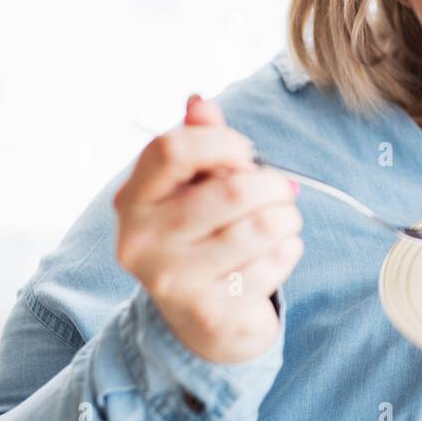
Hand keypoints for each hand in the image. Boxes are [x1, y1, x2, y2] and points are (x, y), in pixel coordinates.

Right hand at [113, 94, 303, 363]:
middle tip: (281, 191)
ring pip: (261, 228)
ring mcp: (174, 281)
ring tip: (282, 220)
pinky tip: (276, 252)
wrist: (200, 318)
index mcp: (133, 200)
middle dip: (273, 184)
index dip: (223, 141)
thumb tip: (199, 102)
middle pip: (233, 190)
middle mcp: (142, 242)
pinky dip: (288, 249)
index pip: (173, 149)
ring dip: (287, 218)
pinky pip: (273, 263)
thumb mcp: (191, 186)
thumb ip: (197, 142)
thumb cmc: (201, 234)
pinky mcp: (210, 312)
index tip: (245, 154)